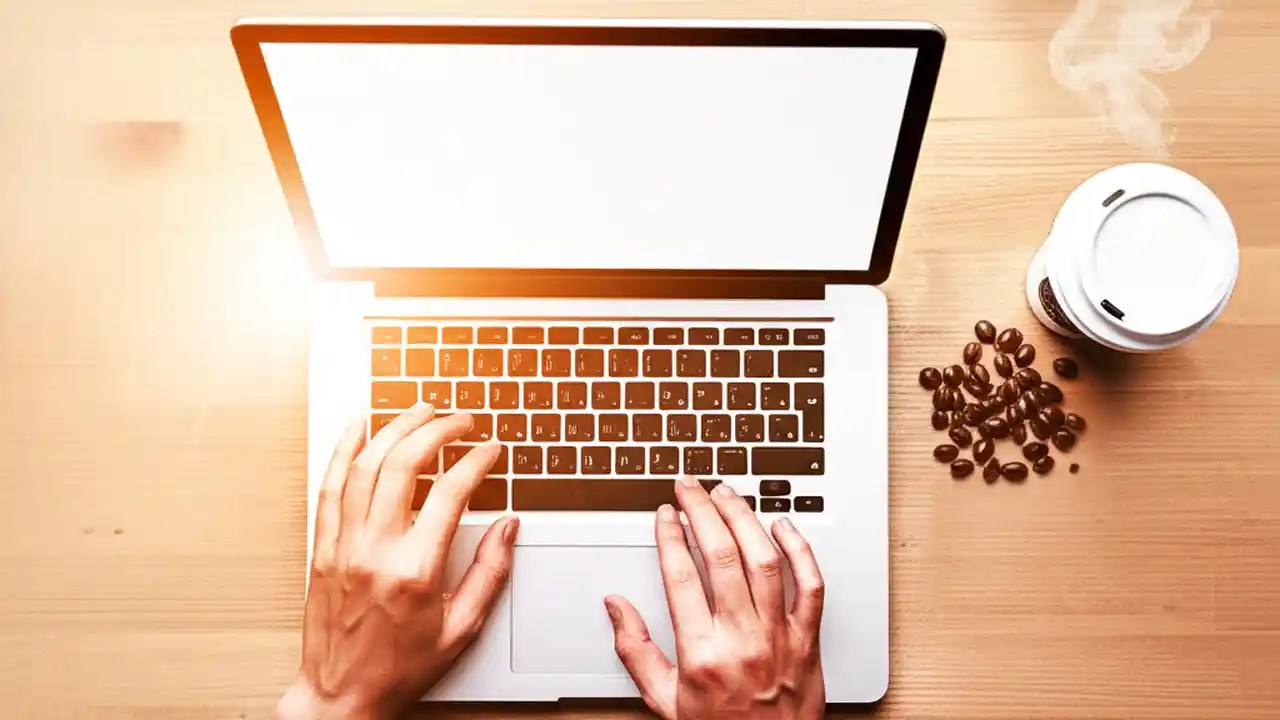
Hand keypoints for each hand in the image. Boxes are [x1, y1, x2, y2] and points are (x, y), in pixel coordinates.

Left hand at [277, 405, 516, 719]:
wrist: (341, 698)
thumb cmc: (400, 669)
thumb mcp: (462, 628)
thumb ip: (490, 571)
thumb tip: (508, 526)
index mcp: (416, 570)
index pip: (451, 493)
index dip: (477, 461)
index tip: (491, 450)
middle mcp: (376, 550)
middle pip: (405, 464)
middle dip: (437, 429)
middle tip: (459, 419)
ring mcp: (343, 546)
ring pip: (365, 466)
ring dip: (394, 428)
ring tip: (419, 410)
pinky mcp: (322, 548)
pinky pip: (329, 487)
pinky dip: (343, 450)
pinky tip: (357, 427)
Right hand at [605, 477, 824, 719]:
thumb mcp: (664, 700)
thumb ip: (637, 650)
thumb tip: (616, 606)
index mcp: (702, 653)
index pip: (682, 576)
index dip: (670, 536)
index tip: (664, 514)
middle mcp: (742, 639)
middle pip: (722, 556)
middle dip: (702, 511)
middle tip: (690, 486)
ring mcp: (779, 635)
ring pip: (764, 560)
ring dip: (744, 518)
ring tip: (727, 494)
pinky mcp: (809, 638)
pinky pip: (811, 585)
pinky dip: (800, 550)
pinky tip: (782, 526)